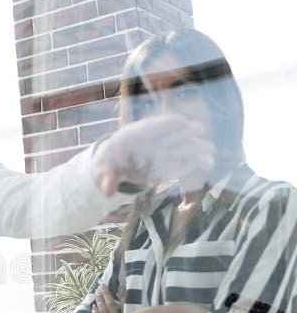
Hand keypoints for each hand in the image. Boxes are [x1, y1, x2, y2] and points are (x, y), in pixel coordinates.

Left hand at [91, 284, 123, 312]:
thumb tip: (129, 298)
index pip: (124, 304)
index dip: (122, 295)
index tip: (121, 286)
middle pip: (111, 305)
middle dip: (107, 295)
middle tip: (103, 286)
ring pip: (103, 311)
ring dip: (100, 301)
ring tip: (97, 294)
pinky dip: (95, 312)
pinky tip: (93, 306)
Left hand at [93, 114, 213, 195]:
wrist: (116, 165)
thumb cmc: (109, 163)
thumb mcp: (103, 171)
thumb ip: (106, 179)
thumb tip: (108, 192)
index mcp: (133, 137)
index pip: (151, 127)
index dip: (166, 123)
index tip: (180, 121)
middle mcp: (152, 141)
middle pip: (170, 135)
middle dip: (184, 133)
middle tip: (198, 129)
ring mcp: (162, 151)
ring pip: (180, 147)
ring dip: (194, 148)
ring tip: (209, 152)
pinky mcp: (168, 164)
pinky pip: (183, 161)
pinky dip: (194, 162)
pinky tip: (208, 162)